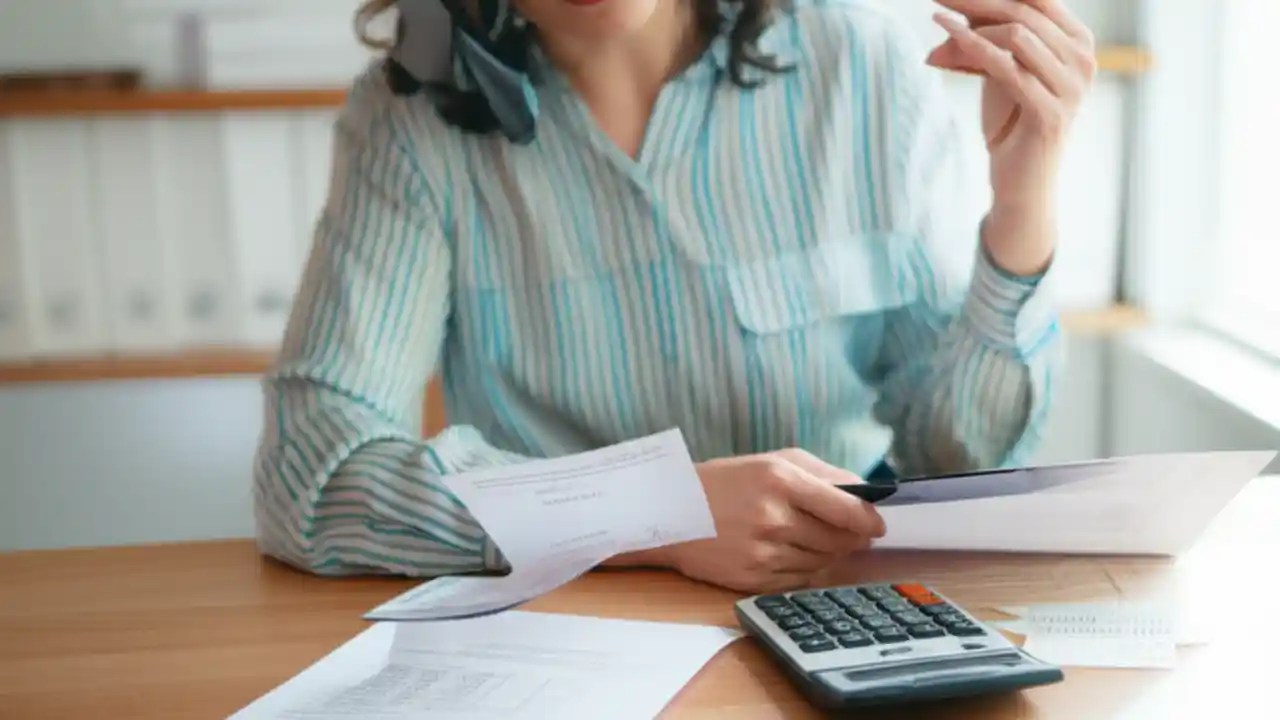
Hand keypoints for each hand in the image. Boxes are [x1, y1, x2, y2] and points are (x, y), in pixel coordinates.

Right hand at [658, 449, 884, 593]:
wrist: (670, 514)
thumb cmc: (724, 482)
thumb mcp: (771, 461)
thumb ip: (822, 473)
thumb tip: (865, 493)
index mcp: (781, 480)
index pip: (846, 509)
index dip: (869, 520)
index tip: (877, 525)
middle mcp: (774, 517)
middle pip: (839, 539)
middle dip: (850, 538)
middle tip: (849, 534)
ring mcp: (763, 551)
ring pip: (822, 561)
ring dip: (828, 553)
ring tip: (810, 539)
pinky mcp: (753, 578)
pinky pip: (799, 579)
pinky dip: (804, 569)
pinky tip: (789, 553)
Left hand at [926, 0, 1095, 274]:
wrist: (1022, 182)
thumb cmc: (1011, 124)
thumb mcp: (999, 71)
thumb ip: (986, 39)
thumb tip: (950, 11)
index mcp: (1078, 42)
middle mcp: (1083, 59)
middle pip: (1025, 11)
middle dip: (976, 0)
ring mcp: (1072, 87)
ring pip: (1016, 35)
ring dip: (970, 25)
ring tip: (937, 20)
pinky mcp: (1050, 112)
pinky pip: (1006, 68)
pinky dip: (971, 47)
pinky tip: (946, 36)